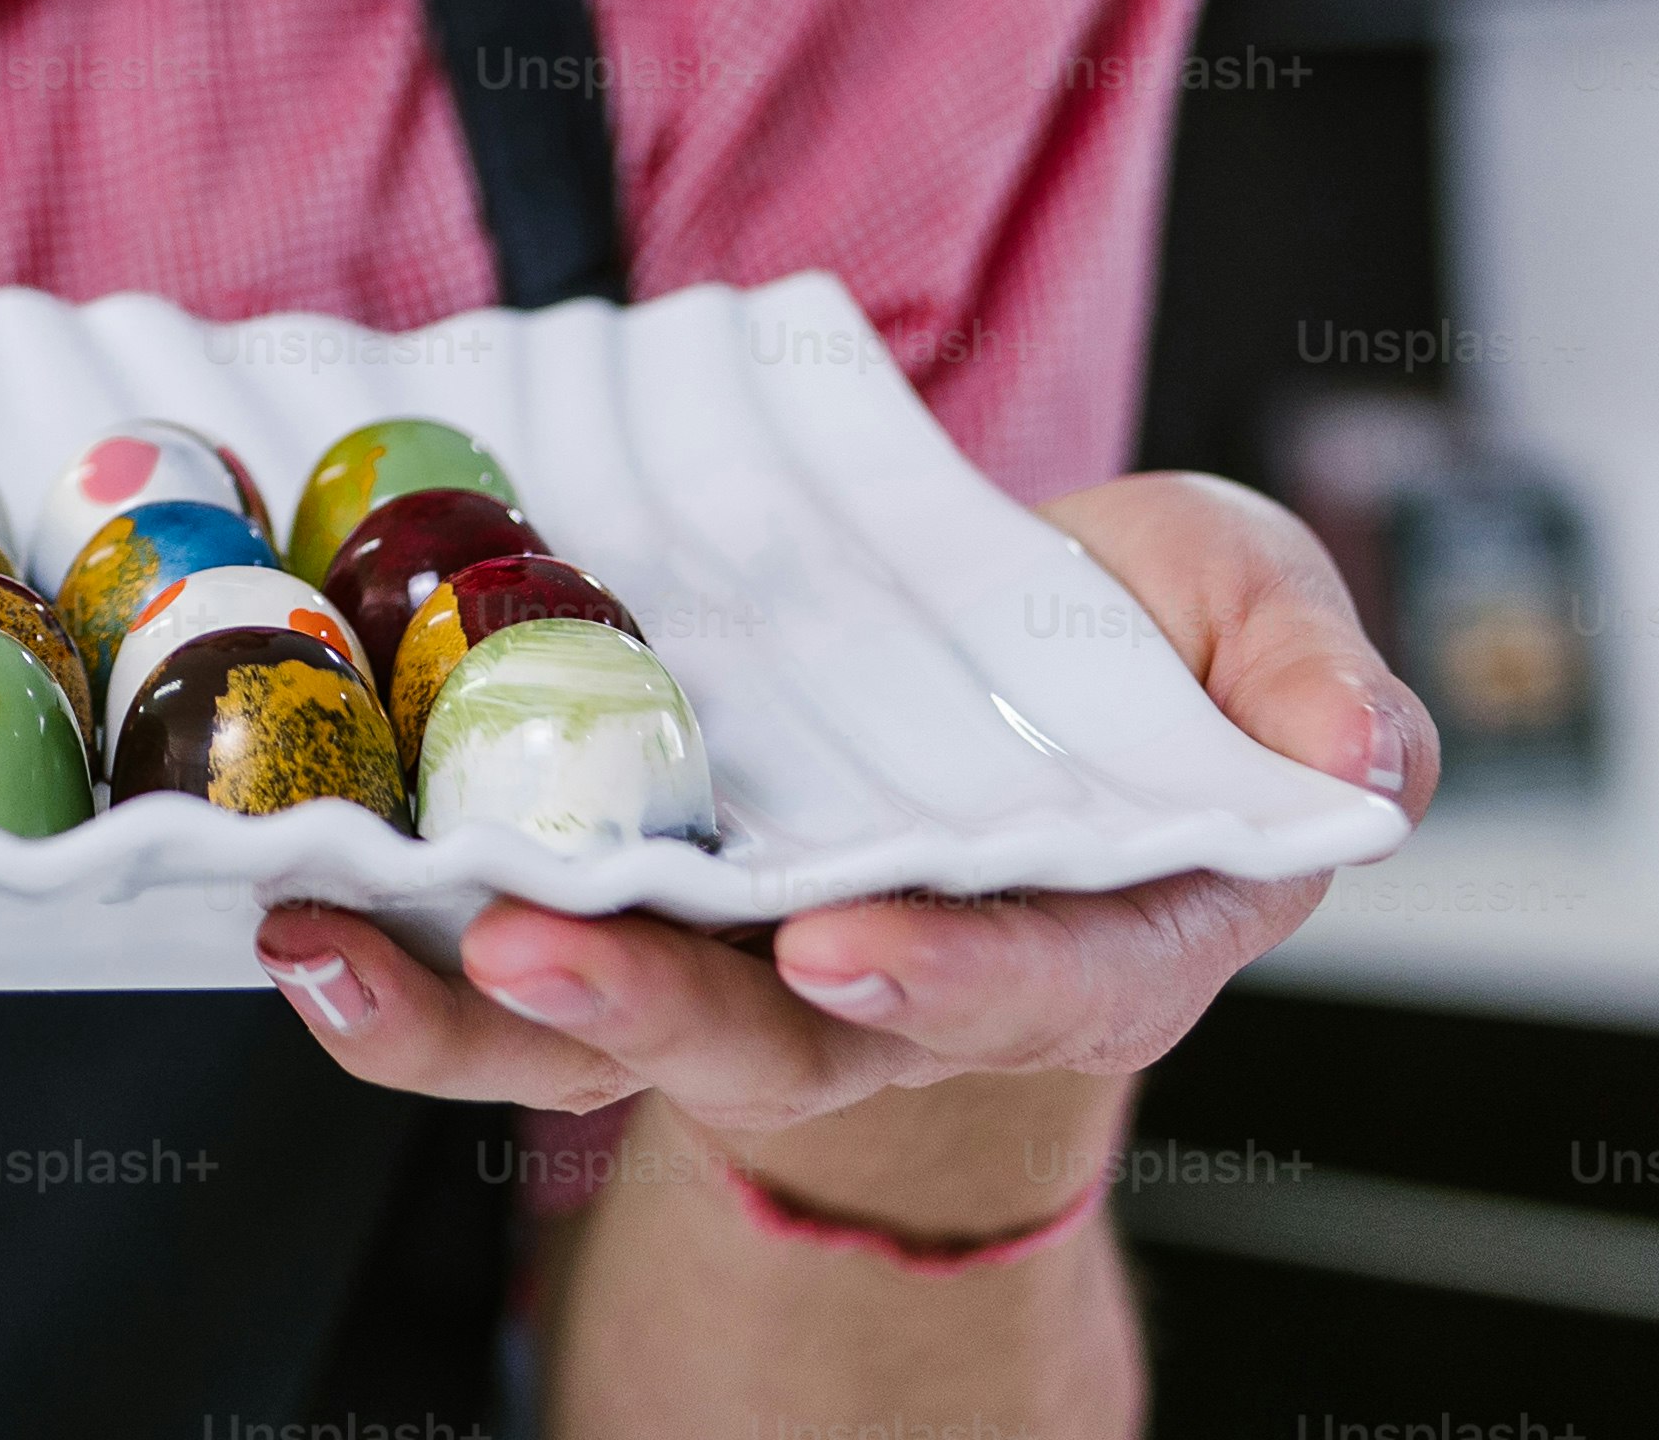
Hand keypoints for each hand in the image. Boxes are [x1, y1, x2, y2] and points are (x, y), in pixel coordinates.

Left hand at [255, 471, 1431, 1170]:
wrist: (989, 687)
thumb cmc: (1133, 654)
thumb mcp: (1246, 614)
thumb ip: (1305, 682)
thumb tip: (1366, 765)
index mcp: (1083, 931)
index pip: (1028, 983)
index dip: (945, 981)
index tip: (849, 952)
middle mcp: (896, 984)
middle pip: (771, 1044)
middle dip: (654, 1010)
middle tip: (539, 952)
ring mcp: (740, 969)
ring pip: (600, 1041)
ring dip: (463, 1015)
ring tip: (340, 942)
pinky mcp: (620, 923)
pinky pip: (493, 985)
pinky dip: (393, 973)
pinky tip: (293, 916)